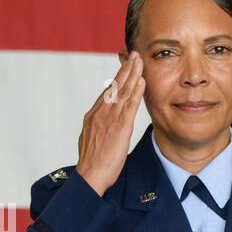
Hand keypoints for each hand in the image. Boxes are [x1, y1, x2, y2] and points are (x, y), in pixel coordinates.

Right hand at [76, 51, 144, 196]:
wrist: (89, 176)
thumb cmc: (91, 164)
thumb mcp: (90, 141)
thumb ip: (96, 130)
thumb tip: (99, 127)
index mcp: (92, 116)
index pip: (106, 93)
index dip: (116, 79)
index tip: (123, 68)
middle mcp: (100, 113)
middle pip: (113, 86)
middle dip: (124, 69)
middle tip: (132, 55)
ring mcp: (109, 118)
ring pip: (122, 90)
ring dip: (131, 73)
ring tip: (139, 60)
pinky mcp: (120, 126)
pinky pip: (129, 104)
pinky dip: (135, 90)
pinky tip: (141, 80)